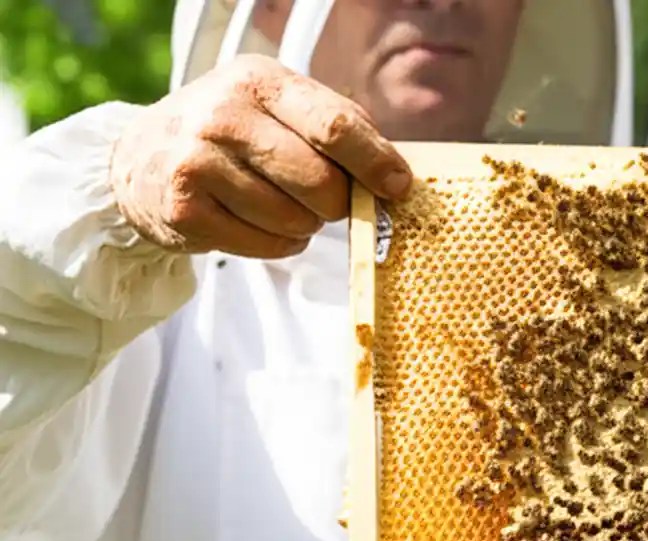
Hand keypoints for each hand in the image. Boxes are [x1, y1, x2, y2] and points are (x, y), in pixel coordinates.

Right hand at [110, 54, 411, 258]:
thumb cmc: (232, 134)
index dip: (376, 162)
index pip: (335, 126)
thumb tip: (393, 173)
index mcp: (260, 80)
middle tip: (328, 202)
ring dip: (305, 225)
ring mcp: (198, 161)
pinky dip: (279, 244)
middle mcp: (225, 115)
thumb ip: (337, 128)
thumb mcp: (279, 106)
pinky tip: (260, 223)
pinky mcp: (185, 209)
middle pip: (320, 181)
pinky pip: (266, 246)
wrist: (142, 158)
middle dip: (338, 203)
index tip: (398, 186)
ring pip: (295, 219)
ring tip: (283, 207)